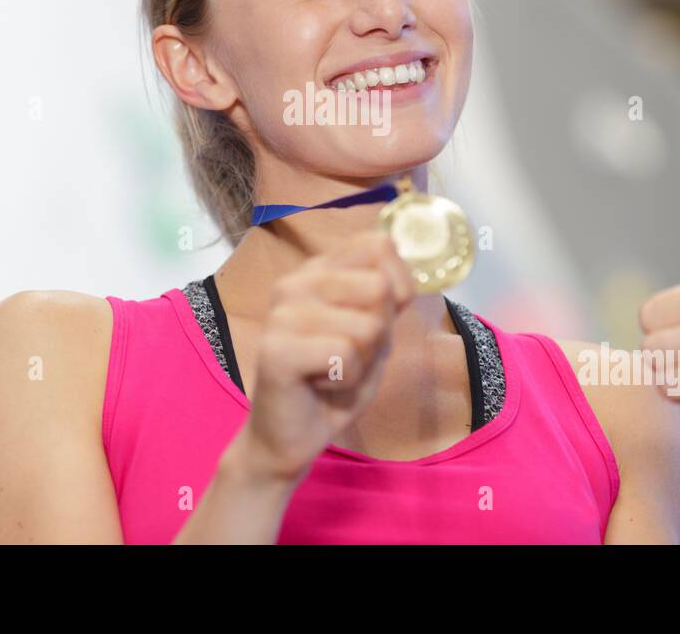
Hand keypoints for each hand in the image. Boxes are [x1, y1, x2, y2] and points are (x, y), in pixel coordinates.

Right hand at [238, 230, 414, 482]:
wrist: (292, 435)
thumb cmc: (336, 381)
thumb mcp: (375, 333)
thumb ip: (388, 297)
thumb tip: (402, 271)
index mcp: (318, 270)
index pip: (378, 244)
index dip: (398, 284)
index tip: (380, 318)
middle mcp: (296, 281)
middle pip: (380, 286)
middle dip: (380, 331)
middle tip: (348, 354)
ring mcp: (282, 312)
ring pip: (369, 326)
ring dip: (363, 361)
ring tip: (333, 371)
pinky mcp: (277, 348)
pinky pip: (347, 355)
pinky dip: (347, 380)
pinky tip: (320, 384)